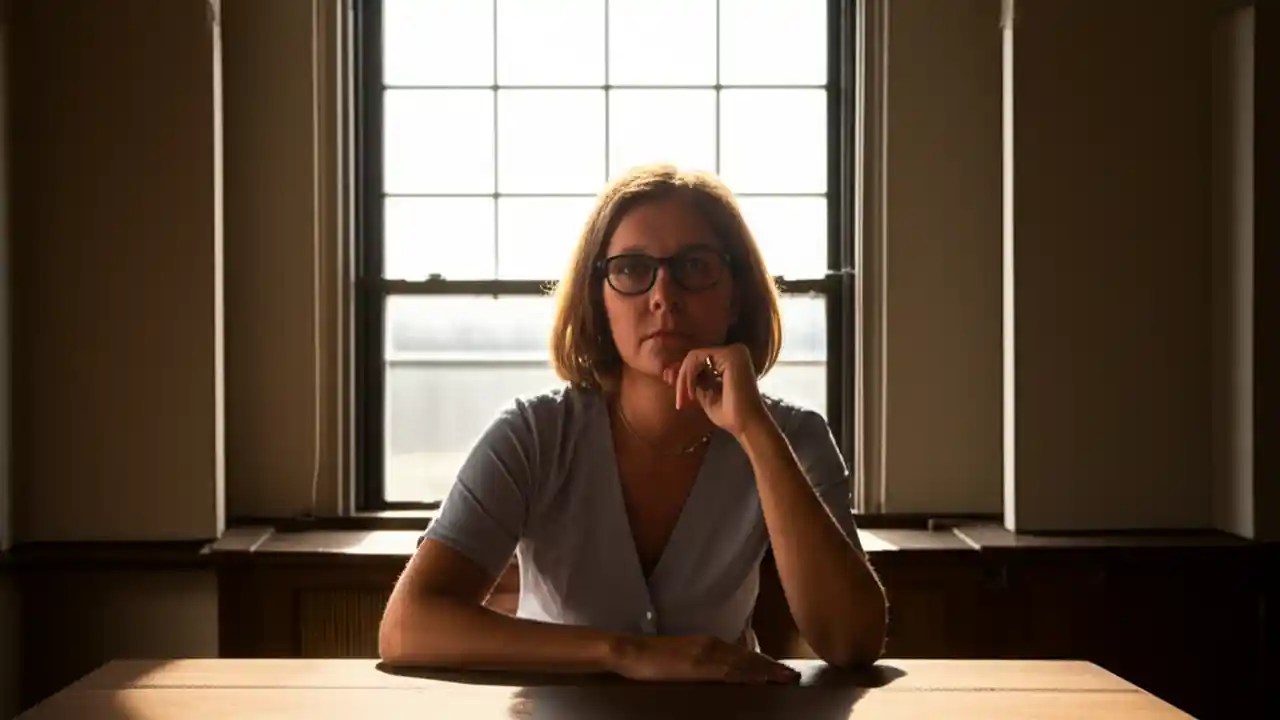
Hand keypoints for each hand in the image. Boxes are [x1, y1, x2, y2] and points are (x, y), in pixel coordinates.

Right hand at [610, 634, 800, 684]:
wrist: (632, 652)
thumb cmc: (654, 657)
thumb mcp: (684, 656)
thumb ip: (702, 659)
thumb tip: (719, 669)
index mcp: (709, 643)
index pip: (743, 654)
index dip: (764, 662)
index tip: (782, 671)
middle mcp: (712, 646)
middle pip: (748, 659)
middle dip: (771, 668)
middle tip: (792, 677)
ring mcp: (706, 655)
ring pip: (743, 664)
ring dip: (764, 671)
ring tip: (783, 678)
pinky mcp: (698, 666)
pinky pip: (728, 671)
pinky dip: (746, 675)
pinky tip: (757, 680)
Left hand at [662, 343, 769, 438]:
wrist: (745, 426)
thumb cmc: (729, 415)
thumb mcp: (705, 394)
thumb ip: (692, 381)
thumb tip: (669, 371)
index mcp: (730, 360)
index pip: (699, 360)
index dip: (683, 376)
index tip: (678, 395)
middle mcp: (734, 351)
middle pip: (694, 357)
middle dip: (682, 379)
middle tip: (680, 401)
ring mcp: (734, 351)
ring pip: (693, 357)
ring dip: (684, 379)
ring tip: (685, 400)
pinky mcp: (730, 355)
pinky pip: (697, 358)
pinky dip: (689, 376)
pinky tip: (693, 394)